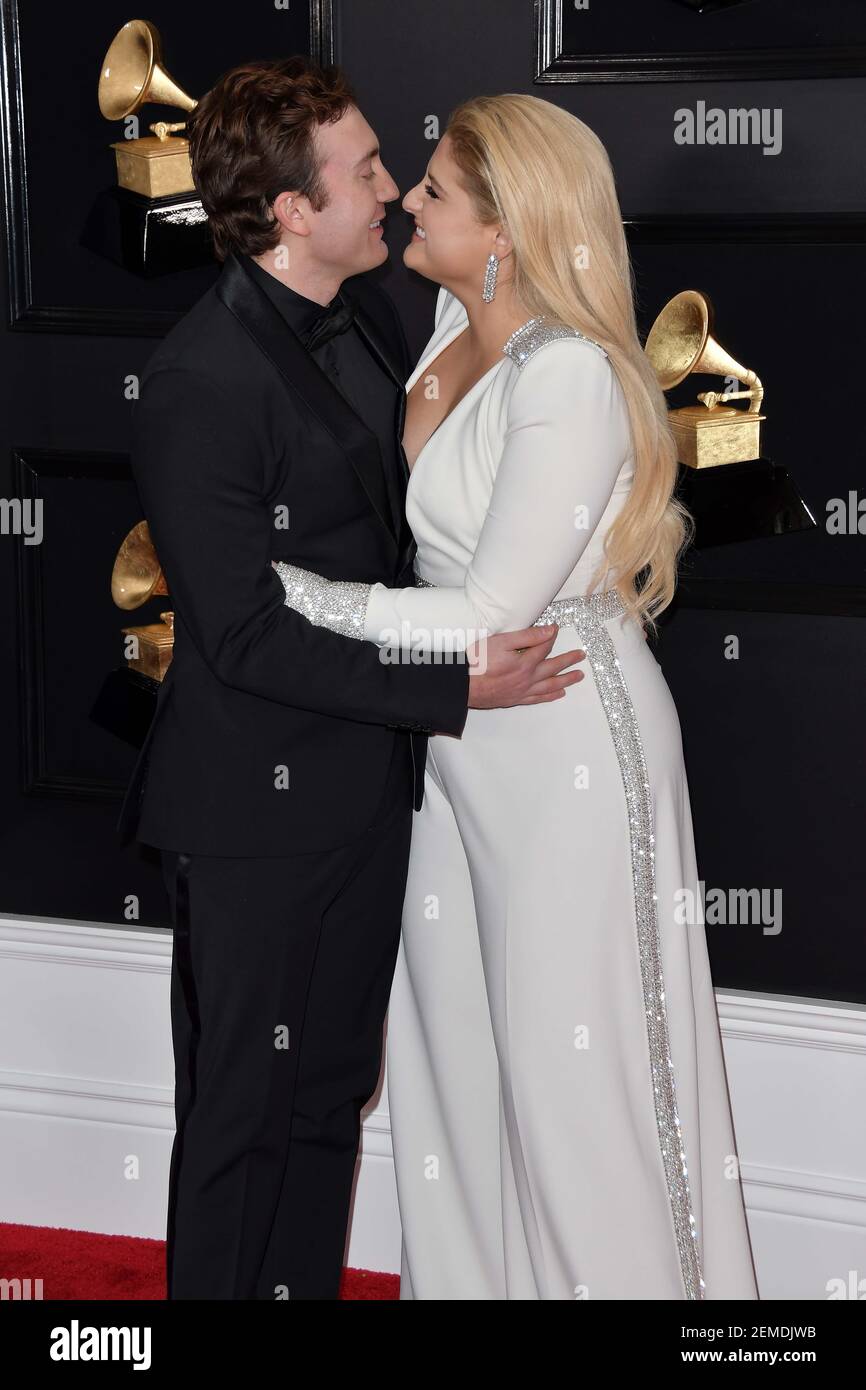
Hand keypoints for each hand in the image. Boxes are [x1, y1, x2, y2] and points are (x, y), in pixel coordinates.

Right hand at [467, 624, 585, 708]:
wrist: (463, 686)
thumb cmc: (478, 662)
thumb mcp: (501, 641)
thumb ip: (527, 636)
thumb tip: (549, 630)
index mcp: (525, 662)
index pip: (544, 647)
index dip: (551, 635)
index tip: (556, 628)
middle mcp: (528, 678)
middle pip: (553, 667)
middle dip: (568, 660)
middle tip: (581, 656)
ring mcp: (523, 690)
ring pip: (550, 685)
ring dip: (566, 680)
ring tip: (578, 676)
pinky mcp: (516, 699)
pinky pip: (538, 698)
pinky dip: (550, 696)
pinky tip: (558, 694)